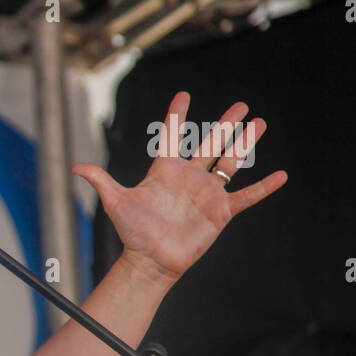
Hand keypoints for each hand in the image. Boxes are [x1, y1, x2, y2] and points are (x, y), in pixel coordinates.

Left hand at [71, 91, 286, 287]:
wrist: (150, 260)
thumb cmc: (133, 232)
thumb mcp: (116, 202)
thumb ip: (101, 181)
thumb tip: (75, 167)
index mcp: (164, 170)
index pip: (172, 135)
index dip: (176, 115)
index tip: (184, 94)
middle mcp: (188, 177)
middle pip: (210, 144)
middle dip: (225, 124)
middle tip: (241, 105)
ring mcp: (206, 193)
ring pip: (230, 163)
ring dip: (245, 144)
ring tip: (260, 123)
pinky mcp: (220, 212)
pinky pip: (246, 196)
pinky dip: (263, 187)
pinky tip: (280, 175)